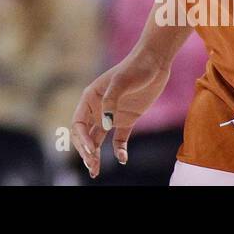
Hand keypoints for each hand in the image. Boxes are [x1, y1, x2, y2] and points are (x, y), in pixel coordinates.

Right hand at [71, 50, 172, 178]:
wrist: (155, 62)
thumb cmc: (135, 68)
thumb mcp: (121, 82)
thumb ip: (111, 101)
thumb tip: (104, 125)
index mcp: (90, 98)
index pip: (78, 123)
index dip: (81, 139)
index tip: (91, 151)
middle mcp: (98, 109)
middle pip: (85, 135)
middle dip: (86, 151)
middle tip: (92, 166)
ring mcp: (112, 115)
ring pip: (98, 140)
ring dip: (96, 155)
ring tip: (95, 171)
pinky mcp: (127, 120)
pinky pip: (119, 140)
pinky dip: (119, 150)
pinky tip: (122, 158)